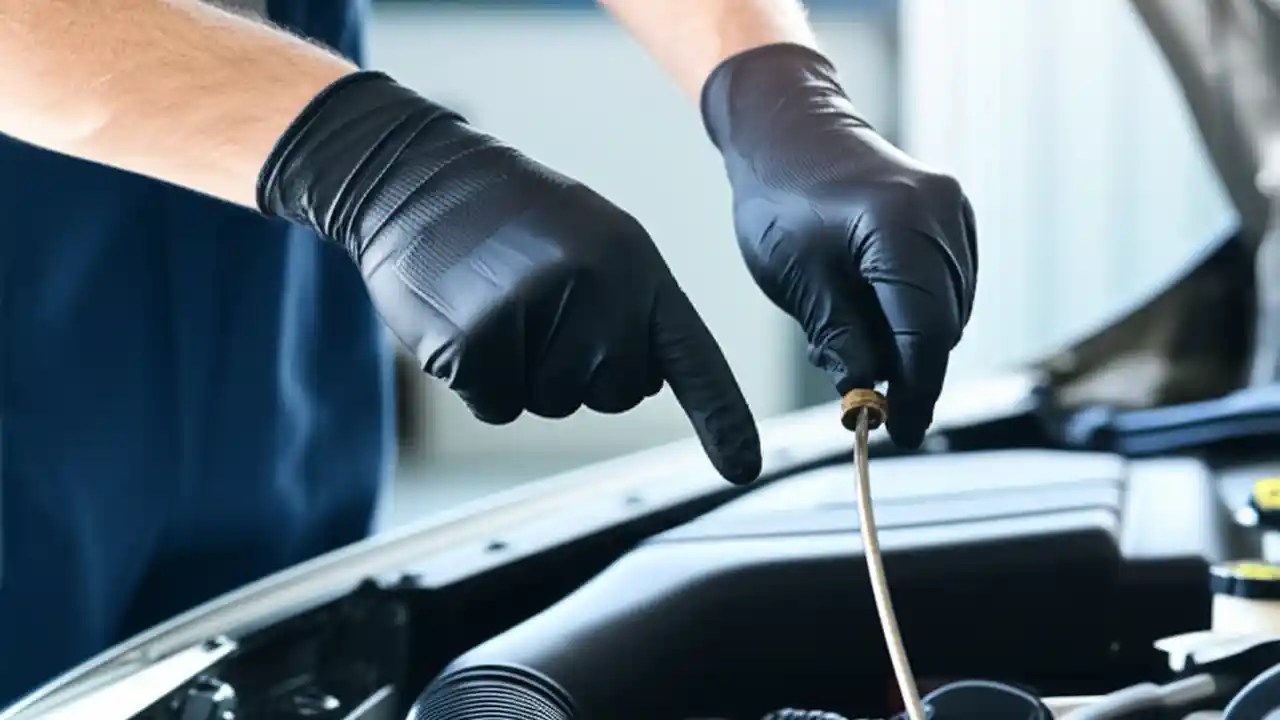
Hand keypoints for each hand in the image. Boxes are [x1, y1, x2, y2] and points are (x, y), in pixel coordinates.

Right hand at [258, 72, 760, 483]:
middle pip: (614, 393)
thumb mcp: (589, 239)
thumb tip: (642, 379)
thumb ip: (627, 304)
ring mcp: (538, 313)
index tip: (743, 468)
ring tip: (496, 299)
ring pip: (552, 404)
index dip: (721, 419)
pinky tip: (462, 316)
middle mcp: (597, 287)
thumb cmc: (507, 216)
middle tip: (535, 304)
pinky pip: (498, 407)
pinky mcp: (478, 341)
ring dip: (522, 370)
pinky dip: (477, 380)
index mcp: (634, 263)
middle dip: (576, 368)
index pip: (691, 356)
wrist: (415, 176)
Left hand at [702, 44, 976, 447]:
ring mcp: (954, 211)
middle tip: (861, 394)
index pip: (925, 333)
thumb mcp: (798, 281)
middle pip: (944, 324)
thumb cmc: (781, 201)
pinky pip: (949, 285)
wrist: (789, 132)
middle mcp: (941, 214)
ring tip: (854, 338)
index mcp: (901, 227)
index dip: (916, 392)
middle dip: (909, 367)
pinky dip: (918, 311)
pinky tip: (874, 309)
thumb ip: (840, 341)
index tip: (898, 431)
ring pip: (951, 309)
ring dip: (912, 339)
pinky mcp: (953, 214)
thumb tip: (867, 399)